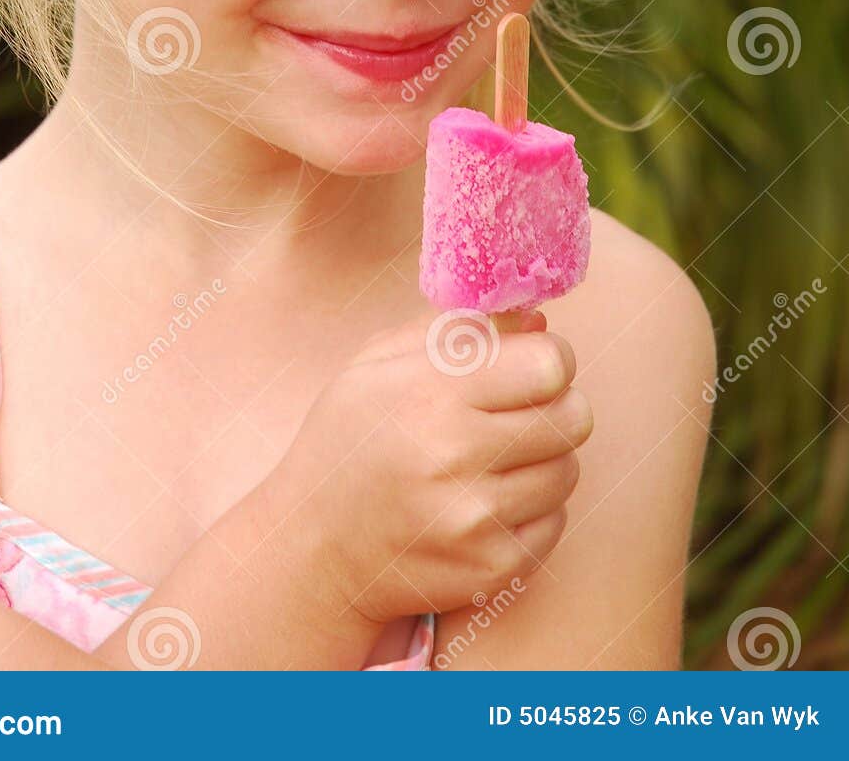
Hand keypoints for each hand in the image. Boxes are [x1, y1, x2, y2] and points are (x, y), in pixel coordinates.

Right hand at [261, 309, 592, 627]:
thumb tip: (538, 321)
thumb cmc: (347, 441)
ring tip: (494, 459)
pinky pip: (556, 521)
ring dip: (543, 459)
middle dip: (555, 405)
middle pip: (574, 416)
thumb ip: (458, 330)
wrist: (314, 550)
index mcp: (431, 393)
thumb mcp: (377, 363)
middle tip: (519, 410)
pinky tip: (486, 501)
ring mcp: (477, 520)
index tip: (528, 365)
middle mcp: (457, 457)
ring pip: (567, 470)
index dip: (548, 358)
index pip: (550, 366)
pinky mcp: (492, 568)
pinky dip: (532, 508)